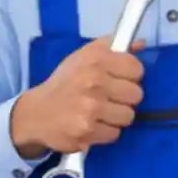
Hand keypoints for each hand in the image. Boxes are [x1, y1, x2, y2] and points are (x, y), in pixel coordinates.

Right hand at [10, 36, 144, 158]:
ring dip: (116, 117)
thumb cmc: (64, 83)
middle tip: (109, 98)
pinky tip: (92, 124)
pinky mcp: (87, 131)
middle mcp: (94, 81)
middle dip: (124, 98)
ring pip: (128, 116)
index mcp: (95, 59)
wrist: (36, 113)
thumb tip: (141, 43)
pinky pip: (114, 133)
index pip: (135, 68)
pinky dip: (105, 131)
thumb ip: (111, 46)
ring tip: (100, 113)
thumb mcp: (83, 57)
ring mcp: (91, 108)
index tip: (119, 79)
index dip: (130, 75)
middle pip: (136, 94)